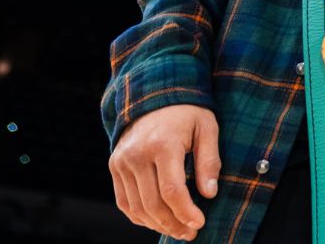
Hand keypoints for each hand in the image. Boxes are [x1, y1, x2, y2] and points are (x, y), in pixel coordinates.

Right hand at [108, 104, 219, 240]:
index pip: (171, 190)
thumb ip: (209, 160)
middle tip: (191, 232)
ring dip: (157, 224)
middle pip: (153, 202)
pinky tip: (157, 222)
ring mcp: (122, 162)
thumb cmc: (187, 113)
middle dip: (173, 223)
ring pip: (137, 206)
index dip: (185, 211)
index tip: (199, 223)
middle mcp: (137, 155)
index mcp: (162, 144)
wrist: (153, 95)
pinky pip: (124, 201)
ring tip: (178, 231)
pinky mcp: (114, 167)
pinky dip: (139, 216)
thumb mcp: (207, 128)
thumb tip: (209, 193)